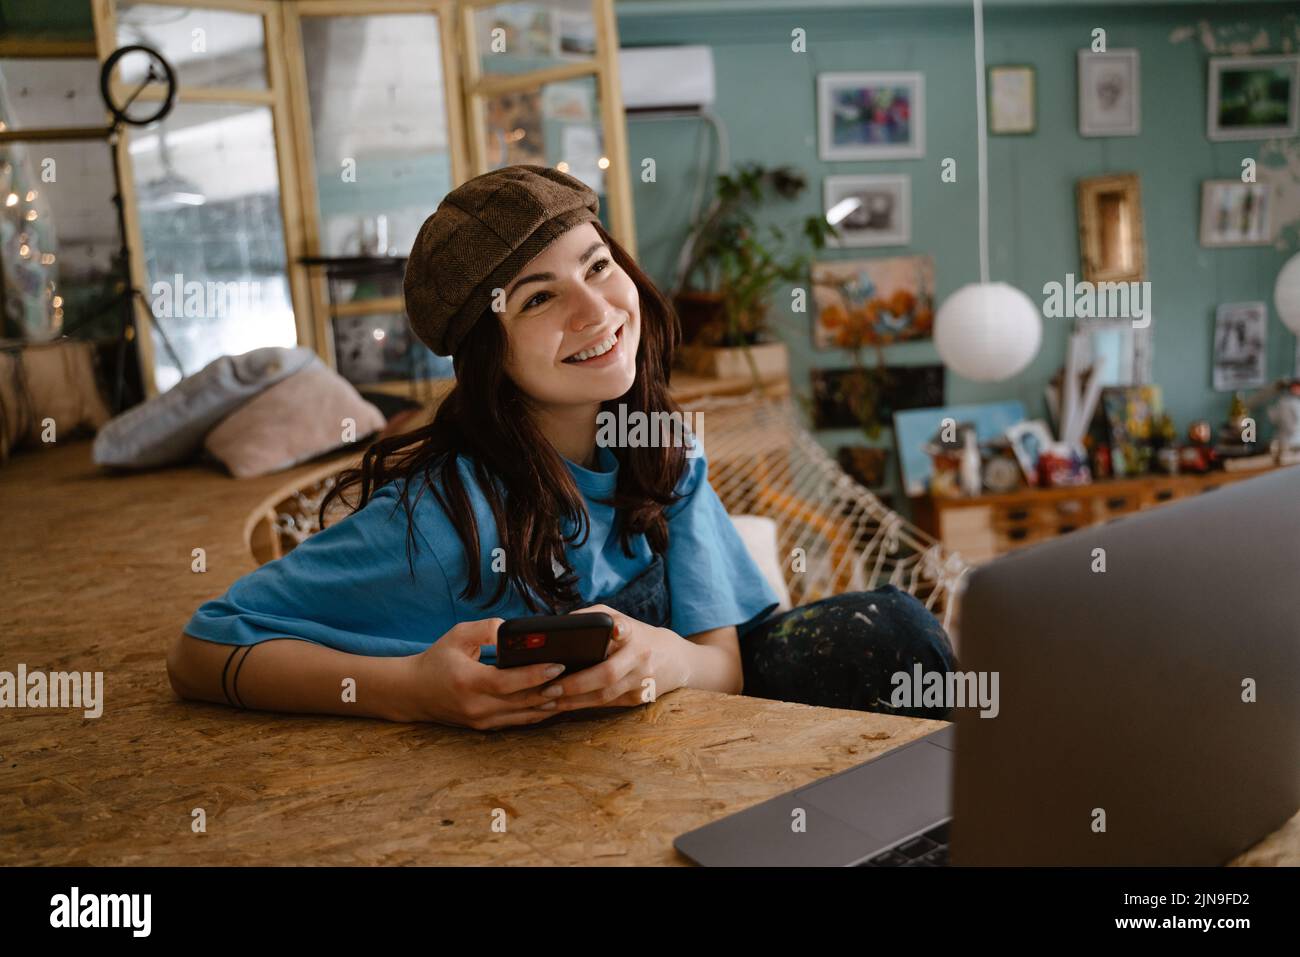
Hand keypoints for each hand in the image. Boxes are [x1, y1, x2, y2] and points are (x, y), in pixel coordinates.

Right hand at [401, 618, 565, 729]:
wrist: (413, 692)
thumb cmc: (437, 659)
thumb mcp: (457, 635)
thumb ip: (486, 629)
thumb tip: (512, 629)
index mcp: (468, 682)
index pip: (508, 682)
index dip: (535, 675)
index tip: (559, 664)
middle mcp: (476, 706)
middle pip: (522, 702)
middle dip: (551, 690)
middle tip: (576, 677)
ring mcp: (481, 720)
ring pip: (523, 716)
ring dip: (549, 704)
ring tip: (572, 690)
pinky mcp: (484, 727)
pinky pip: (517, 722)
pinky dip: (536, 712)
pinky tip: (553, 702)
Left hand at [543, 604, 690, 712]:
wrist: (674, 660)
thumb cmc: (636, 636)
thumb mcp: (621, 619)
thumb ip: (595, 617)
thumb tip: (561, 623)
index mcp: (634, 633)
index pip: (628, 629)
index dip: (620, 629)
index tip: (615, 629)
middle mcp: (640, 657)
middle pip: (608, 674)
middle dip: (575, 683)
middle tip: (548, 689)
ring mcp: (641, 681)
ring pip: (604, 696)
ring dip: (573, 701)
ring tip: (546, 701)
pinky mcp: (639, 699)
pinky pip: (607, 705)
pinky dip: (582, 706)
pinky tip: (562, 706)